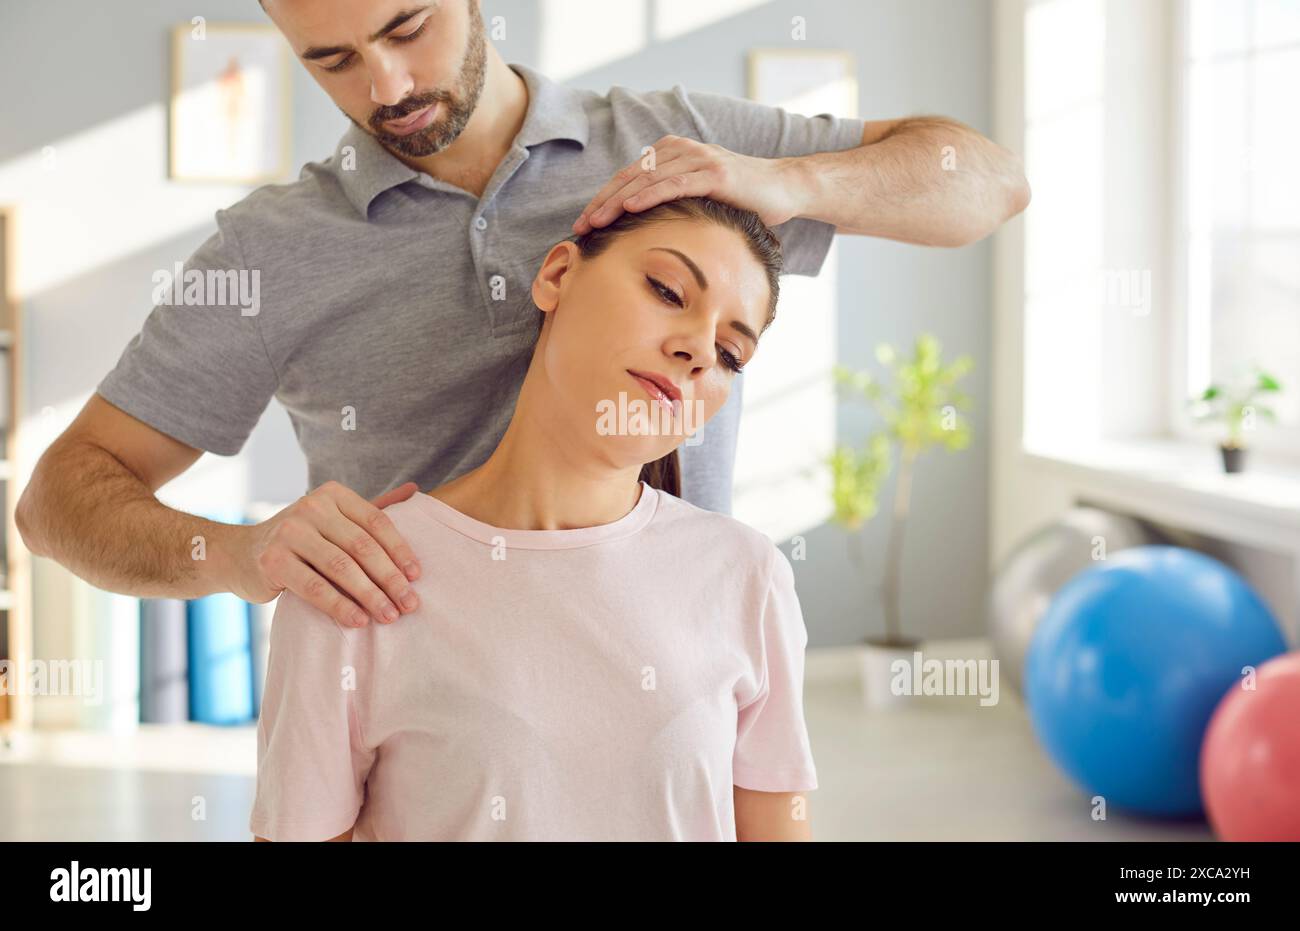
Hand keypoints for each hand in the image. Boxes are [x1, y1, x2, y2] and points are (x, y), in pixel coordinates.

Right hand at [228, 480, 422, 627]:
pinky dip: (340, 606)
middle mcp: (311, 507)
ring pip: (341, 568)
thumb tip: (414, 490)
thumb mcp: (331, 520)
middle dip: (390, 578)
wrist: (238, 555)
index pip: (376, 522)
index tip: (417, 577)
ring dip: (370, 595)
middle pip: (362, 546)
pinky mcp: (273, 561)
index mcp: (332, 495)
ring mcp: (289, 532)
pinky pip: (315, 587)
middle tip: (410, 604)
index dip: (400, 550)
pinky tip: (359, 621)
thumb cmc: (299, 541)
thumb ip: (368, 511)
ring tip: (389, 615)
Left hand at [572, 136, 804, 234]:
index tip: (584, 222)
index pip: (629, 177)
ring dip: (618, 201)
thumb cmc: (741, 198)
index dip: (604, 198)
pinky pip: (674, 184)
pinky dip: (650, 195)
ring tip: (596, 221)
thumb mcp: (700, 197)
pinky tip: (630, 207)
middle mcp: (681, 151)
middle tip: (581, 226)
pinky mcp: (714, 173)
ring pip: (646, 180)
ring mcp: (698, 159)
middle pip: (631, 177)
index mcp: (673, 153)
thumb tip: (643, 232)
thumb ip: (674, 203)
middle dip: (603, 202)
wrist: (784, 188)